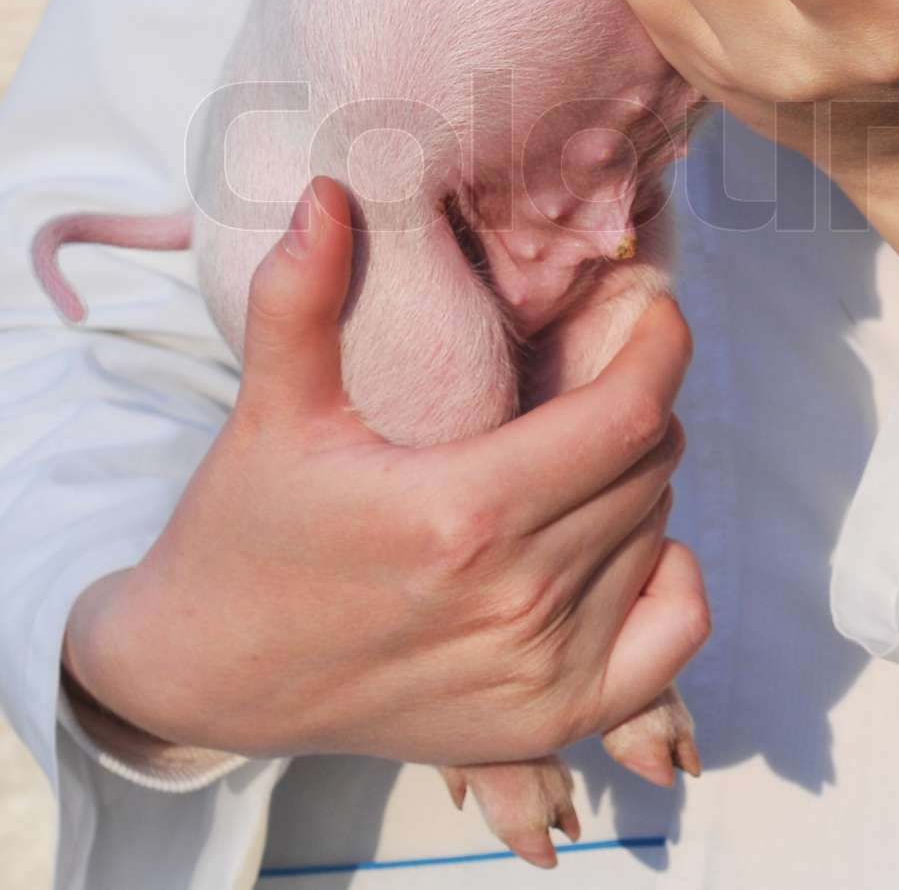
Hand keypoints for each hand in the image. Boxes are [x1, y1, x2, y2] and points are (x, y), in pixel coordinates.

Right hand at [61, 178, 708, 764]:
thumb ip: (301, 297)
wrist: (210, 676)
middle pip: (651, 465)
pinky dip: (670, 575)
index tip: (653, 310)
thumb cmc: (246, 531)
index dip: (659, 348)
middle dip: (639, 400)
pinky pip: (675, 630)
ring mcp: (540, 669)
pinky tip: (618, 544)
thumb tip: (328, 192)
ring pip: (660, 530)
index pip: (627, 415)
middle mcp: (515, 599)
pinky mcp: (551, 717)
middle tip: (592, 372)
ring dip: (637, 479)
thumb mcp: (271, 411)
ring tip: (570, 453)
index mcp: (460, 513)